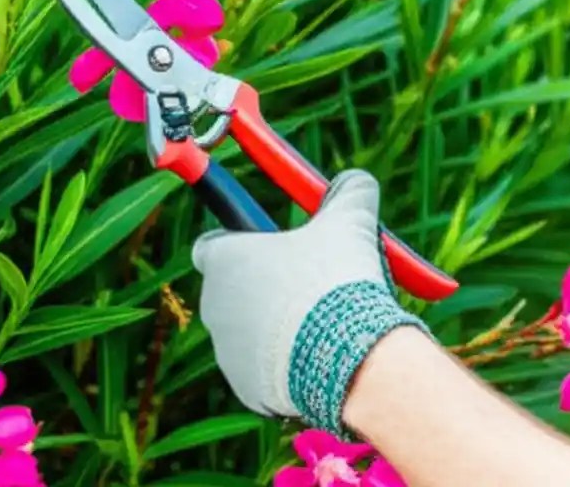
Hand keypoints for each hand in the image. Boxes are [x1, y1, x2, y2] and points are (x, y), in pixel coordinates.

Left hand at [192, 170, 428, 434]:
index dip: (241, 241)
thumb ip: (348, 193)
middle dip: (264, 288)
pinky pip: (262, 372)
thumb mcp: (350, 224)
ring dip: (277, 327)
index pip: (212, 244)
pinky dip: (285, 365)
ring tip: (323, 325)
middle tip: (308, 286)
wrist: (349, 357)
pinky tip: (319, 358)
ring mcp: (226, 350)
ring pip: (249, 332)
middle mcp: (213, 303)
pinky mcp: (245, 388)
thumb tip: (356, 181)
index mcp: (224, 258)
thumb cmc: (338, 282)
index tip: (271, 245)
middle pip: (232, 290)